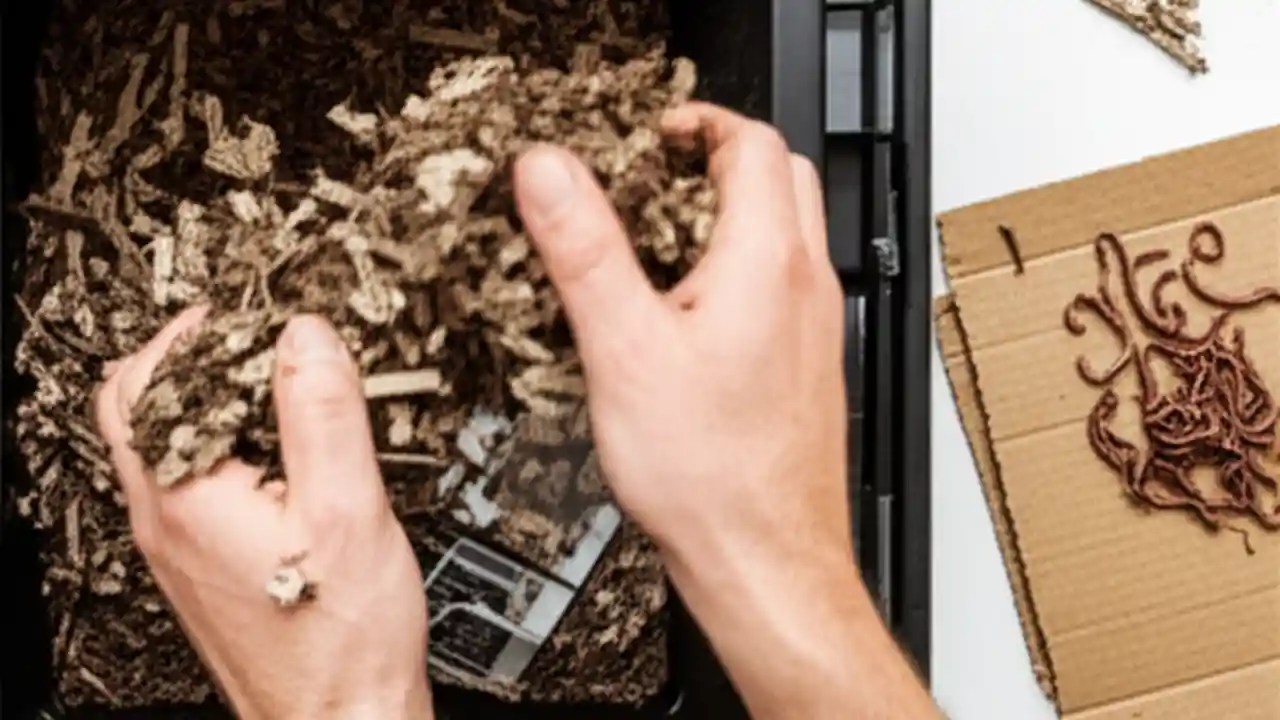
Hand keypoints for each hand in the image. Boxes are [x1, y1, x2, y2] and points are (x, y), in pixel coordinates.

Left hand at [96, 311, 431, 719]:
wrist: (340, 719)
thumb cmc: (342, 638)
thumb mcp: (349, 509)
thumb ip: (324, 413)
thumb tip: (303, 334)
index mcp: (187, 497)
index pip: (151, 378)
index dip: (198, 328)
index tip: (250, 311)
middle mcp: (163, 522)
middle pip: (134, 406)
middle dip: (184, 356)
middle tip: (247, 336)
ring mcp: (175, 548)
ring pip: (157, 444)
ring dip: (199, 399)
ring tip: (267, 384)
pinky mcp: (198, 567)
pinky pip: (184, 482)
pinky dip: (214, 444)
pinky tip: (273, 452)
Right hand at [514, 101, 848, 592]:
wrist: (767, 562)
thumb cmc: (712, 478)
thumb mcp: (623, 351)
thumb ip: (585, 251)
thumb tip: (551, 172)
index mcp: (766, 265)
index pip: (755, 145)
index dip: (702, 123)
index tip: (656, 134)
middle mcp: (805, 288)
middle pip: (783, 178)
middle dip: (721, 160)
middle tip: (659, 173)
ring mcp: (815, 329)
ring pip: (786, 234)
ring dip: (732, 214)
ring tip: (663, 239)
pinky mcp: (807, 367)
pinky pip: (783, 288)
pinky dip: (741, 269)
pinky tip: (689, 317)